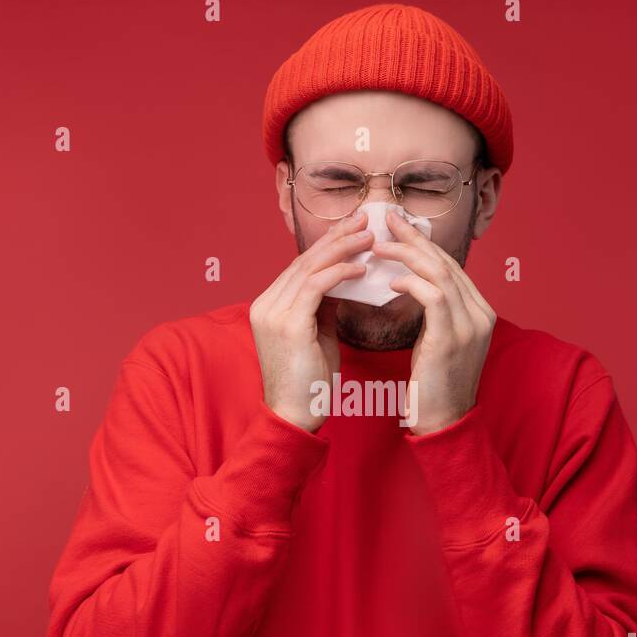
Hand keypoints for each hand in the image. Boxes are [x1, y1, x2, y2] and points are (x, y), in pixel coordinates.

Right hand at [250, 211, 371, 432]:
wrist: (295, 416)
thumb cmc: (310, 382)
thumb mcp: (318, 335)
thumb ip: (324, 306)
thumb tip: (345, 280)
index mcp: (269, 305)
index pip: (301, 266)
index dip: (329, 244)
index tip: (355, 228)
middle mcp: (266, 304)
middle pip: (304, 260)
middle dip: (337, 237)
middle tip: (366, 220)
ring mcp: (273, 313)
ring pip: (310, 268)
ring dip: (342, 249)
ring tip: (370, 237)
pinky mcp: (287, 324)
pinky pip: (315, 287)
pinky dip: (340, 273)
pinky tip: (362, 268)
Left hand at [373, 211, 495, 435]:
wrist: (444, 423)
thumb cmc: (434, 386)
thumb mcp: (438, 340)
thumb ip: (435, 312)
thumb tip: (411, 283)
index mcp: (480, 312)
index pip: (452, 267)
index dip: (424, 245)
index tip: (399, 228)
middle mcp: (481, 313)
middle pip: (446, 263)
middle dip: (415, 239)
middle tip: (388, 220)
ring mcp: (471, 324)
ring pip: (440, 273)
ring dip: (407, 255)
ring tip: (379, 246)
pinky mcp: (452, 337)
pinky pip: (433, 296)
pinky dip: (411, 283)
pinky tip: (390, 280)